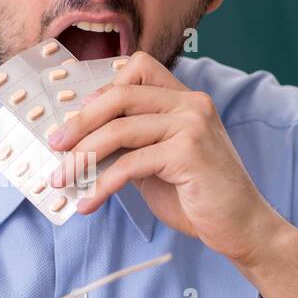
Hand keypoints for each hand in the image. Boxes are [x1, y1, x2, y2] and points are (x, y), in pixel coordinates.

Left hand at [49, 50, 283, 266]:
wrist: (242, 228)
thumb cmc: (199, 197)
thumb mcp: (157, 164)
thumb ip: (130, 145)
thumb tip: (80, 144)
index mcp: (186, 100)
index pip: (138, 69)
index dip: (102, 90)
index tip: (77, 118)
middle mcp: (191, 104)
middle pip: (120, 96)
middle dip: (80, 122)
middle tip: (54, 145)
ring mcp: (192, 125)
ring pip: (120, 129)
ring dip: (82, 156)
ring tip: (61, 178)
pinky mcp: (188, 153)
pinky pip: (130, 164)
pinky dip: (101, 184)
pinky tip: (88, 203)